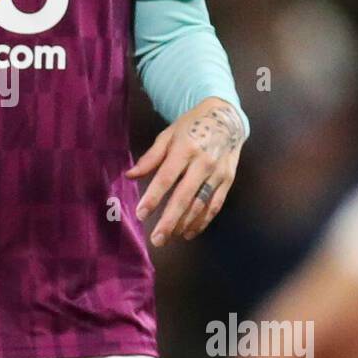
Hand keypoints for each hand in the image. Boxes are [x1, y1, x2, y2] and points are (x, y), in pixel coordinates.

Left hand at [125, 97, 243, 246]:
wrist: (226, 118)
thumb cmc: (191, 126)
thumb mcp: (168, 135)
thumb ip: (151, 157)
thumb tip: (130, 175)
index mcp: (185, 149)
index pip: (166, 178)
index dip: (153, 197)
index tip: (141, 214)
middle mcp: (203, 162)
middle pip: (184, 197)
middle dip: (169, 220)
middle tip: (156, 239)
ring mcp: (218, 173)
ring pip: (201, 205)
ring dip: (184, 224)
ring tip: (169, 237)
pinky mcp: (227, 180)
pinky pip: (215, 205)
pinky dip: (202, 221)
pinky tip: (189, 232)